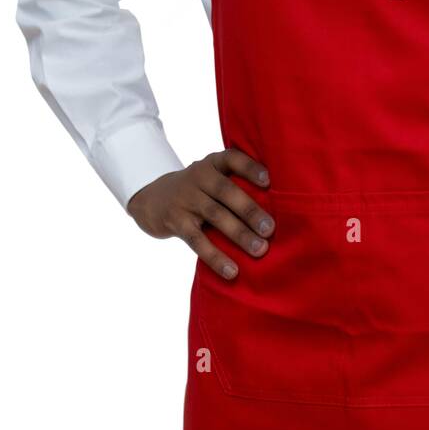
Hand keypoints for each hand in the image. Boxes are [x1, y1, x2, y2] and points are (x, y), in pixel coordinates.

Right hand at [126, 148, 274, 280]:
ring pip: (215, 216)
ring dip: (239, 234)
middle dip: (250, 210)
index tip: (269, 181)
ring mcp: (185, 198)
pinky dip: (215, 257)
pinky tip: (231, 270)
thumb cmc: (197, 191)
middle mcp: (198, 176)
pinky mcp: (175, 221)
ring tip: (260, 250)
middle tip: (270, 229)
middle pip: (227, 192)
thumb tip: (277, 209)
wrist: (151, 200)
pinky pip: (197, 240)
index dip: (250, 168)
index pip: (232, 159)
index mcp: (212, 163)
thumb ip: (235, 184)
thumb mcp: (211, 178)